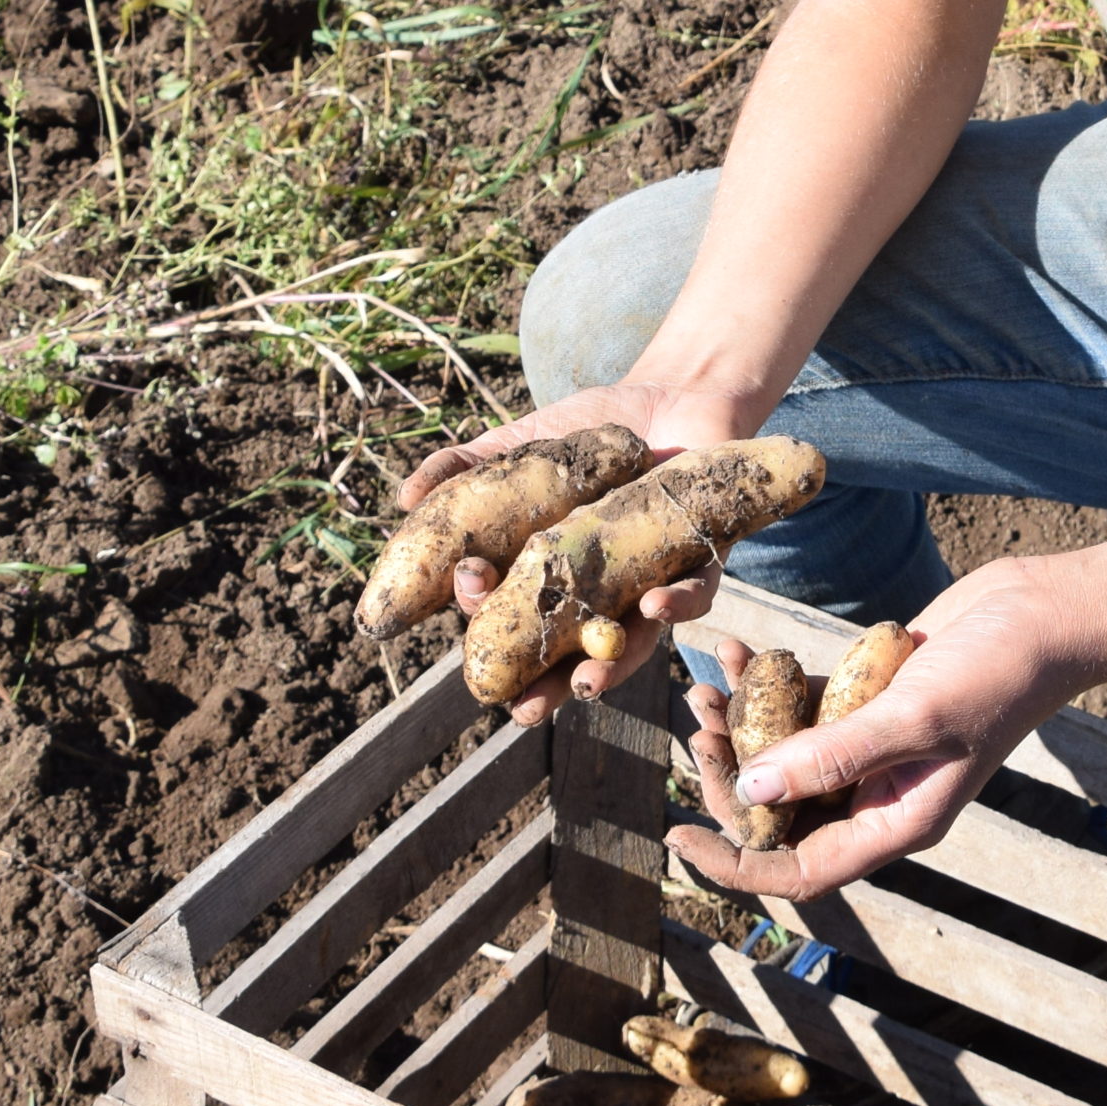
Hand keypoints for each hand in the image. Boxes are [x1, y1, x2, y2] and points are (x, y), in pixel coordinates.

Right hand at [403, 378, 761, 726]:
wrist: (671, 394)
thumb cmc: (590, 428)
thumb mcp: (521, 445)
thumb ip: (465, 466)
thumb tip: (404, 500)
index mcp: (548, 574)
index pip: (511, 615)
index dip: (488, 617)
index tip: (471, 592)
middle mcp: (597, 593)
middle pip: (566, 656)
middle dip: (545, 689)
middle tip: (524, 711)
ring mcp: (648, 581)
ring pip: (631, 645)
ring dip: (610, 669)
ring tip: (588, 684)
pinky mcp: (702, 562)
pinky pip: (696, 594)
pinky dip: (677, 604)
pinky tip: (653, 605)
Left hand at [664, 557, 1101, 900]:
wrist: (1045, 614)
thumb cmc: (996, 673)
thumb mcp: (914, 717)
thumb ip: (835, 754)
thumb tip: (754, 787)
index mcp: (897, 824)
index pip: (800, 870)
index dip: (736, 862)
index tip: (677, 835)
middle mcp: (882, 796)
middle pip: (784, 814)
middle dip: (728, 780)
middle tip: (692, 734)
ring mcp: (878, 748)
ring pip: (789, 757)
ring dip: (739, 729)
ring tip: (700, 691)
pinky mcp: (874, 701)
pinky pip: (807, 707)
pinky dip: (769, 686)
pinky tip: (735, 652)